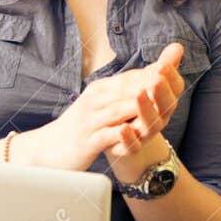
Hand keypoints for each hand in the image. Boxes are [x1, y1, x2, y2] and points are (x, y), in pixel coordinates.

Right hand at [16, 43, 184, 171]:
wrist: (48, 149)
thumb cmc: (81, 127)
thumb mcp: (100, 105)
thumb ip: (124, 91)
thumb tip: (148, 78)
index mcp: (100, 90)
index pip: (130, 78)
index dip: (152, 74)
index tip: (172, 70)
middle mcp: (95, 101)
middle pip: (127, 89)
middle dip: (150, 85)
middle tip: (171, 82)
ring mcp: (90, 121)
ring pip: (119, 110)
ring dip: (139, 106)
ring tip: (160, 104)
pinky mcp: (87, 141)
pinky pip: (107, 135)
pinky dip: (121, 133)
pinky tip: (133, 131)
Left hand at [102, 43, 185, 181]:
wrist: (123, 138)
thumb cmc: (140, 105)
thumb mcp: (150, 83)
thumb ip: (164, 67)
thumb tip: (177, 46)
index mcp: (166, 99)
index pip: (175, 87)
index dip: (171, 76)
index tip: (163, 64)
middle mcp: (160, 117)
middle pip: (166, 105)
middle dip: (161, 92)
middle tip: (155, 78)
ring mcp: (147, 133)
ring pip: (152, 125)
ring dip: (146, 110)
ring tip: (139, 95)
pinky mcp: (132, 148)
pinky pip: (133, 146)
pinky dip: (129, 138)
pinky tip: (123, 128)